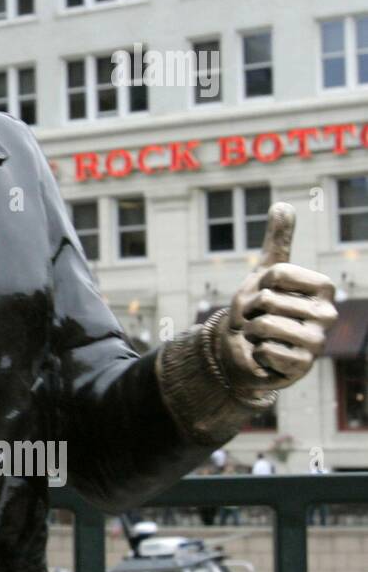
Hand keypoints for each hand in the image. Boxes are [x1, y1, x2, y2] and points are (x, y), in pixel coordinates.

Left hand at [218, 203, 336, 392]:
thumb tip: (284, 204)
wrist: (243, 348)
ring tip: (260, 336)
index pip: (278, 273)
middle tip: (257, 318)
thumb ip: (277, 241)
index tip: (265, 292)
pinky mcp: (302, 367)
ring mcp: (317, 343)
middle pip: (268, 300)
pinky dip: (256, 352)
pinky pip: (266, 350)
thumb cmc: (257, 309)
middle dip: (250, 309)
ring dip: (251, 331)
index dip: (261, 281)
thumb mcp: (264, 273)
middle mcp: (327, 315)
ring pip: (266, 325)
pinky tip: (265, 355)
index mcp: (323, 289)